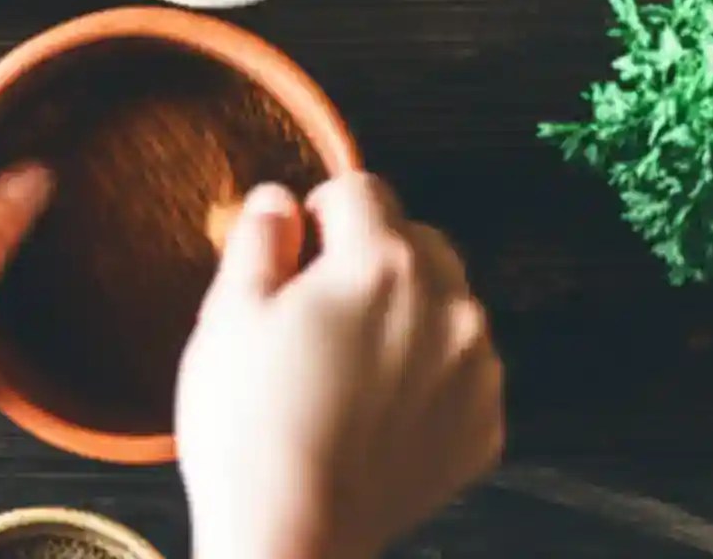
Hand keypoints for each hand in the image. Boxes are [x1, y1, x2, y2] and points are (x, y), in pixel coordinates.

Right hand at [177, 174, 503, 558]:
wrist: (292, 537)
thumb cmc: (250, 424)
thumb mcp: (228, 314)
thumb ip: (258, 237)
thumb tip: (279, 198)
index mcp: (381, 262)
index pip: (360, 189)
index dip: (317, 215)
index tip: (295, 256)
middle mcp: (448, 304)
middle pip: (416, 240)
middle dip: (370, 257)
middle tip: (319, 313)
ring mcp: (476, 369)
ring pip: (446, 303)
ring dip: (406, 313)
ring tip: (348, 367)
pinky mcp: (484, 424)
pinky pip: (461, 368)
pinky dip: (427, 373)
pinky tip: (375, 408)